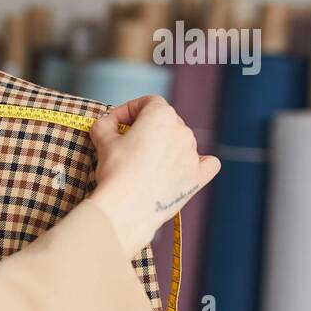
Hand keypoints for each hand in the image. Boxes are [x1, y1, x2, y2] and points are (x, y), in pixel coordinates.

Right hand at [87, 95, 220, 258]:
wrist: (127, 208)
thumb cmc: (116, 172)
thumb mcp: (102, 141)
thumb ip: (105, 124)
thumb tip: (107, 123)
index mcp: (161, 115)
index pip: (148, 101)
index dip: (128, 110)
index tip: (116, 124)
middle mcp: (182, 130)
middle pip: (166, 120)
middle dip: (147, 128)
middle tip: (126, 143)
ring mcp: (193, 154)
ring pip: (182, 140)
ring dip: (166, 145)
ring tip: (145, 162)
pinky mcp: (197, 176)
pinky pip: (208, 162)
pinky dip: (198, 162)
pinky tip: (185, 165)